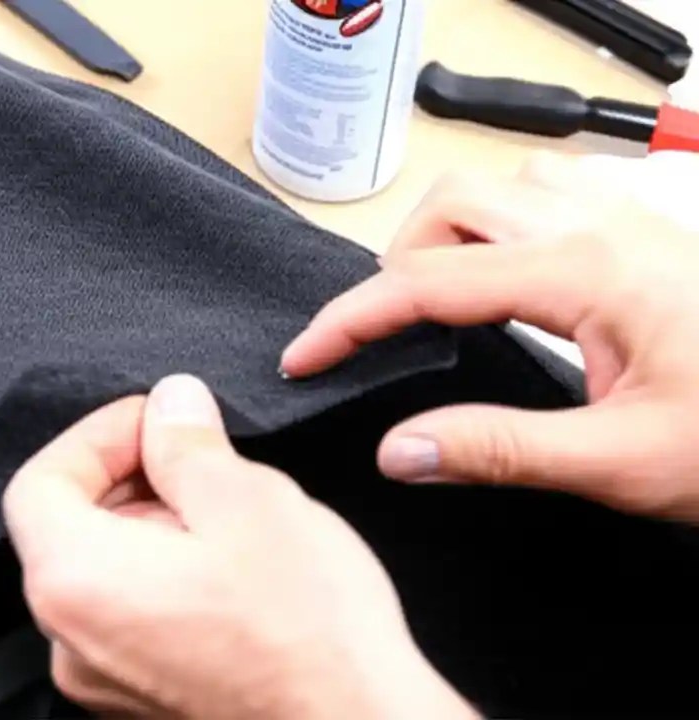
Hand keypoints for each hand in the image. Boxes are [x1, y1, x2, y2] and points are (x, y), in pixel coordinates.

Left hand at [3, 374, 475, 718]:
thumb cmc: (308, 639)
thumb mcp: (249, 500)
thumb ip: (188, 443)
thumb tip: (170, 406)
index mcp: (75, 581)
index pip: (40, 482)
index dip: (98, 435)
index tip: (154, 421)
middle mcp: (70, 641)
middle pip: (68, 527)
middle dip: (131, 478)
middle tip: (200, 458)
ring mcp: (103, 679)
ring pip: (106, 573)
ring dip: (154, 528)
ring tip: (229, 518)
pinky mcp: (141, 700)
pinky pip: (131, 618)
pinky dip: (166, 579)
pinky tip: (232, 573)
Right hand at [281, 152, 698, 520]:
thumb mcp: (620, 463)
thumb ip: (499, 449)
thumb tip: (400, 448)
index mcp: (587, 275)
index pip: (428, 279)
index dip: (351, 317)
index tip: (305, 354)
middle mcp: (603, 227)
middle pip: (452, 203)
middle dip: (396, 263)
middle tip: (382, 334)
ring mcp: (627, 221)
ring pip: (497, 188)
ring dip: (446, 238)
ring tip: (434, 308)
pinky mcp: (642, 235)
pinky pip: (545, 196)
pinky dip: (495, 229)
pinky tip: (502, 285)